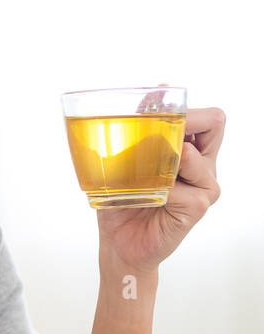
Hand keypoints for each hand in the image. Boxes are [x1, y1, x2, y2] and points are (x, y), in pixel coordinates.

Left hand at [97, 97, 224, 274]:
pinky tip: (151, 199)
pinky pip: (184, 189)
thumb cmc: (123, 203)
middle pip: (214, 124)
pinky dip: (162, 190)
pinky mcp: (198, 207)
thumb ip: (139, 131)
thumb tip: (154, 90)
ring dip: (165, 159)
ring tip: (146, 175)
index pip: (207, 117)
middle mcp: (203, 166)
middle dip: (184, 122)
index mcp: (191, 151)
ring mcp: (204, 187)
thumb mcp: (125, 162)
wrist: (120, 244)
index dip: (186, 107)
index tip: (154, 109)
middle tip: (157, 135)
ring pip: (195, 155)